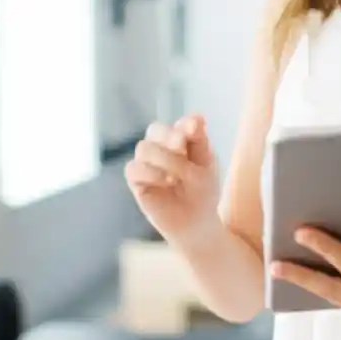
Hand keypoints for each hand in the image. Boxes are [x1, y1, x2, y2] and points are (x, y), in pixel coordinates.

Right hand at [124, 114, 221, 248]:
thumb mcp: (206, 165)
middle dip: (168, 136)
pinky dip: (151, 173)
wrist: (195, 223)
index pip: (180, 125)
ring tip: (176, 177)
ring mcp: (147, 163)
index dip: (186, 125)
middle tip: (181, 146)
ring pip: (144, 148)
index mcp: (182, 140)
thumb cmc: (203, 191)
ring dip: (163, 159)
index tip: (195, 129)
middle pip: (155, 129)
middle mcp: (161, 147)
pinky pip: (133, 168)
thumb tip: (197, 117)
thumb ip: (199, 142)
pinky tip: (166, 182)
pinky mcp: (137, 181)